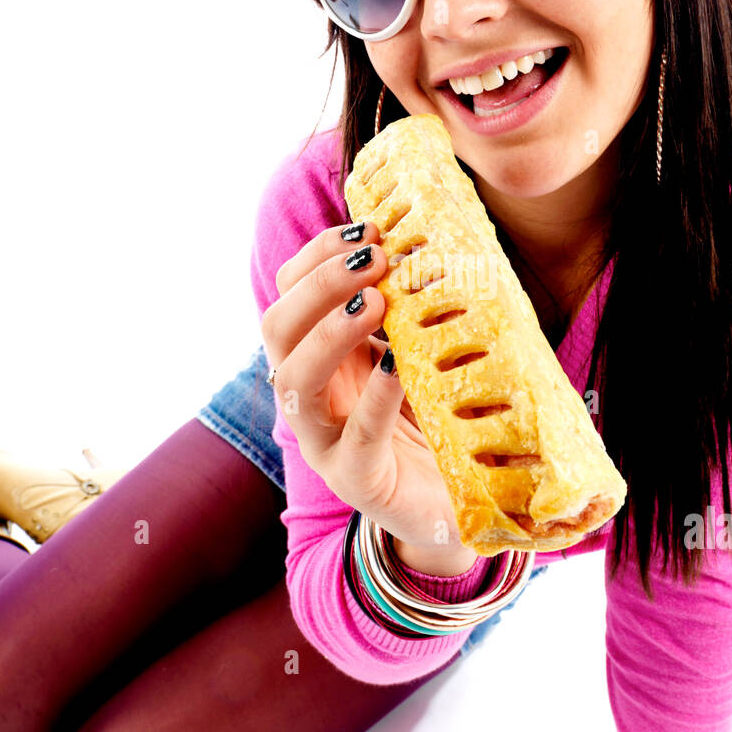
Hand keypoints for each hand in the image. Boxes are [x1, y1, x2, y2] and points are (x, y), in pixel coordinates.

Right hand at [261, 222, 479, 575]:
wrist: (454, 504)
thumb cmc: (434, 420)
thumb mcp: (415, 353)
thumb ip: (410, 312)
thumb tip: (428, 241)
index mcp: (320, 356)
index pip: (290, 292)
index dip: (319, 256)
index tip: (368, 228)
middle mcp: (310, 394)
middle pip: (278, 327)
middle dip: (320, 283)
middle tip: (374, 257)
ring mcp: (324, 440)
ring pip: (294, 380)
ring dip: (331, 331)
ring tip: (376, 300)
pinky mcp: (356, 479)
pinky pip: (354, 435)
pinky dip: (374, 397)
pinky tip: (399, 367)